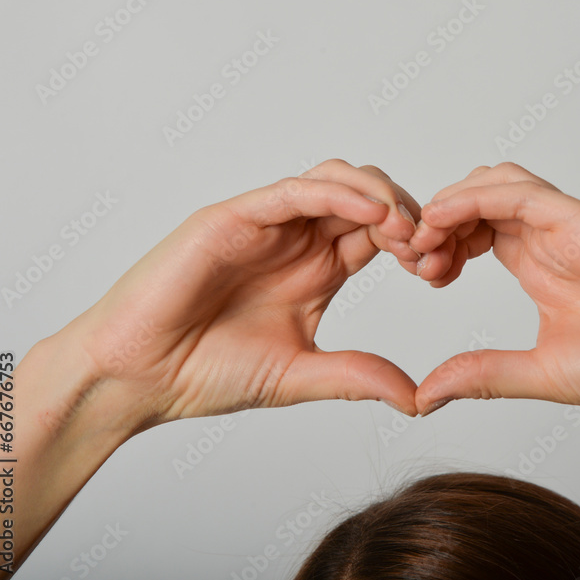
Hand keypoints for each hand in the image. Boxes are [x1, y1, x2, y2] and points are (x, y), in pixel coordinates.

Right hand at [63, 160, 424, 428]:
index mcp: (319, 268)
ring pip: (338, 180)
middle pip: (369, 199)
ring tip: (408, 229)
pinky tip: (371, 213)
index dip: (416, 242)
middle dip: (409, 215)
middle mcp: (298, 238)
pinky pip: (295, 191)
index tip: (441, 269)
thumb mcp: (300, 374)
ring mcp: (268, 223)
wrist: (138, 378)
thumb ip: (356, 376)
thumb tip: (417, 399)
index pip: (381, 234)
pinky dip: (337, 193)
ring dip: (380, 196)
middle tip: (432, 247)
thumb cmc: (206, 372)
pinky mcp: (235, 216)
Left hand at [409, 163, 579, 421]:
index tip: (418, 273)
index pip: (474, 231)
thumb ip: (483, 374)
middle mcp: (552, 239)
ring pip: (494, 183)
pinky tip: (443, 223)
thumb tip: (426, 395)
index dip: (438, 243)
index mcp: (541, 267)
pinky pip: (519, 193)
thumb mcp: (540, 373)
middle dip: (435, 222)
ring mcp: (570, 227)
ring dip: (449, 204)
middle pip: (476, 201)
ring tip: (423, 242)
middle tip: (411, 258)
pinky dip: (473, 198)